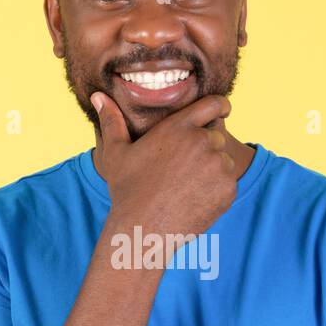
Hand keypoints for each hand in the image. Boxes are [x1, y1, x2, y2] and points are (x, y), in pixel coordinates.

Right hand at [90, 90, 237, 239]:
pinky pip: (228, 183)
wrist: (143, 230)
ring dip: (213, 169)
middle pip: (216, 136)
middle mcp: (203, 141)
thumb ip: (112, 120)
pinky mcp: (228, 189)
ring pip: (224, 161)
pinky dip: (217, 190)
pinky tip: (194, 199)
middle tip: (185, 168)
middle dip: (207, 147)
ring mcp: (218, 166)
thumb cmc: (127, 191)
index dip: (221, 106)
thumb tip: (97, 95)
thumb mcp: (116, 153)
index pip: (214, 103)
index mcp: (179, 126)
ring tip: (186, 186)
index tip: (223, 111)